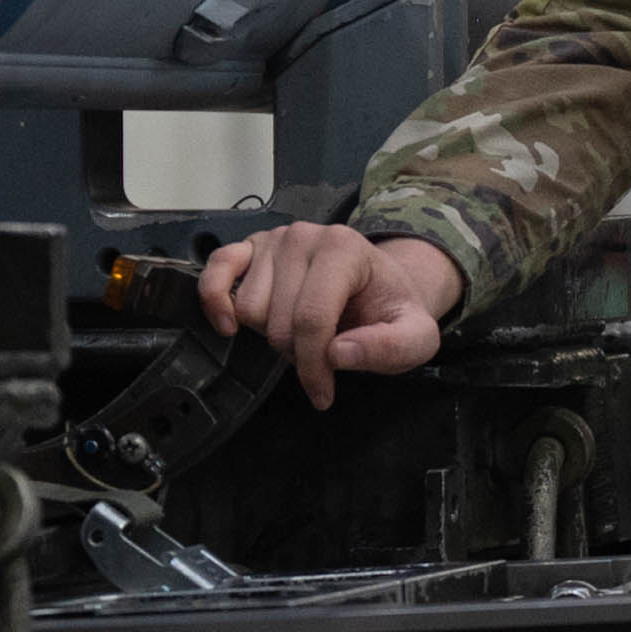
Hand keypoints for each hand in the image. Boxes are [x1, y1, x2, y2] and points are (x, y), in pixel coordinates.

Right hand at [197, 224, 462, 409]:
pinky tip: (230, 325)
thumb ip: (389, 348)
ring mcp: (274, 239)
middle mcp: (304, 236)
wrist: (381, 286)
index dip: (313, 366)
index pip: (311, 318)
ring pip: (248, 309)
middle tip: (321, 351)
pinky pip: (216, 272)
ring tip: (301, 329)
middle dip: (296, 351)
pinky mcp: (250, 247)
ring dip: (270, 333)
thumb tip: (338, 353)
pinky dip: (215, 300)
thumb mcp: (415, 337)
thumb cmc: (391, 311)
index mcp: (344, 248)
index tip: (323, 395)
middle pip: (277, 320)